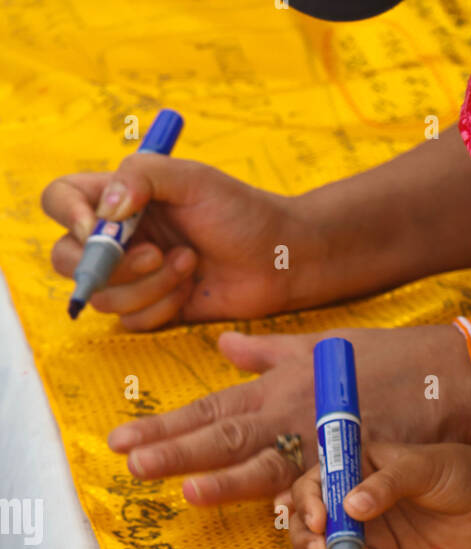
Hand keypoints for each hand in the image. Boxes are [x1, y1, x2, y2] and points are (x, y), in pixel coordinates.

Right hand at [42, 154, 322, 328]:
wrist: (280, 259)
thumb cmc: (242, 212)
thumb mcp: (193, 179)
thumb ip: (143, 177)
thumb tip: (105, 209)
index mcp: (119, 197)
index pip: (61, 200)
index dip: (68, 215)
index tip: (96, 227)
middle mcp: (119, 237)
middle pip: (67, 258)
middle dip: (110, 265)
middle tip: (156, 254)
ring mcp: (134, 277)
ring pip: (103, 297)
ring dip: (148, 285)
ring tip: (189, 263)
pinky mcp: (153, 308)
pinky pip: (131, 321)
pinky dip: (160, 308)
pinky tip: (191, 288)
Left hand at [106, 326, 470, 506]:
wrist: (448, 371)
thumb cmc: (386, 360)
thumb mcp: (321, 346)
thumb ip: (268, 354)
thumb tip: (222, 346)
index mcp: (278, 388)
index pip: (211, 409)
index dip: (167, 426)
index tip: (123, 442)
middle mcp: (294, 410)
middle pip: (227, 434)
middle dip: (178, 450)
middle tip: (131, 464)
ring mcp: (327, 435)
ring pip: (270, 460)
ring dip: (228, 477)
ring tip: (188, 490)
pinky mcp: (365, 455)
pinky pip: (330, 481)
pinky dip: (305, 497)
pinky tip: (277, 514)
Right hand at [291, 437, 470, 548]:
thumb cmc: (457, 471)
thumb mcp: (422, 468)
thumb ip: (387, 485)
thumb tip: (350, 508)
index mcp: (355, 467)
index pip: (314, 483)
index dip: (308, 502)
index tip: (321, 521)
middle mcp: (352, 499)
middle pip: (310, 520)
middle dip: (309, 538)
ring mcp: (367, 530)